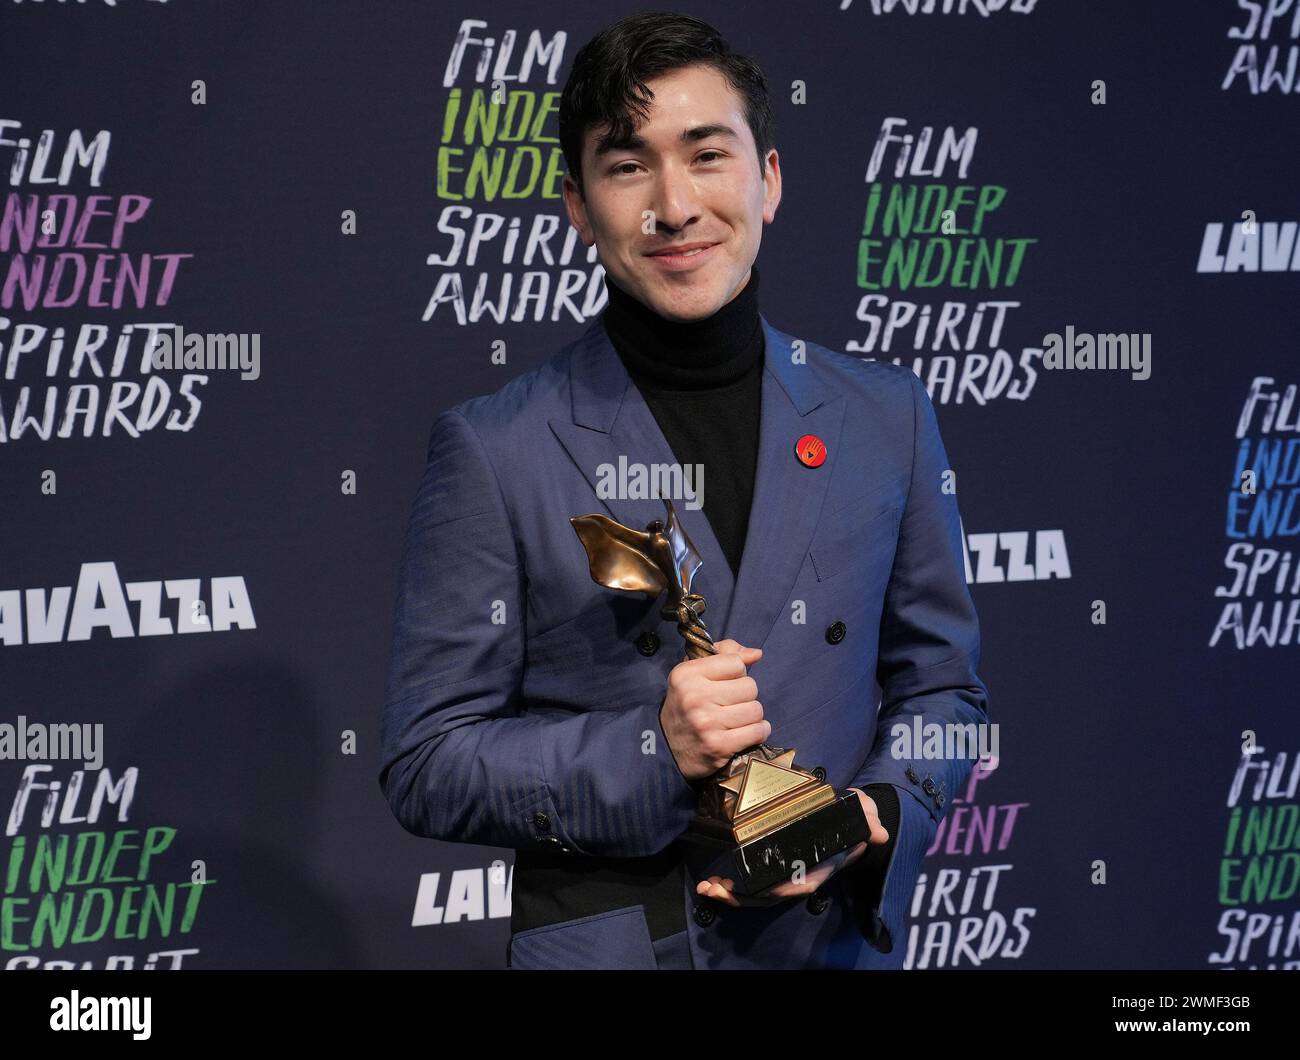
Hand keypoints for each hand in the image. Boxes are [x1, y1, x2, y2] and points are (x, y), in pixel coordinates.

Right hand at [659, 639, 770, 780]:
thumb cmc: (687, 704)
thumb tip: (756, 654)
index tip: (726, 683)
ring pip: (756, 709)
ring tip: (737, 719)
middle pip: (750, 686)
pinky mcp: (718, 745)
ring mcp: (707, 723)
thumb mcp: (694, 672)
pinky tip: (746, 732)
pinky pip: (758, 731)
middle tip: (731, 704)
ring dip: (752, 716)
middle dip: (745, 695)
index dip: (736, 673)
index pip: (736, 663)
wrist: (667, 747)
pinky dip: (758, 732)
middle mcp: (694, 697)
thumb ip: (725, 653)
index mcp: (686, 674)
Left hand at [696, 787, 889, 906]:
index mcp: (817, 867)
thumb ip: (869, 822)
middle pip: (769, 893)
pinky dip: (730, 883)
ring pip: (755, 891)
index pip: (798, 885)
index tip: (762, 888)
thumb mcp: (863, 815)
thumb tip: (879, 832)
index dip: (780, 889)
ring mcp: (782, 871)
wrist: (843, 815)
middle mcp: (798, 874)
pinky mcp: (770, 863)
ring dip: (730, 893)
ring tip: (707, 888)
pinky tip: (711, 881)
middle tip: (715, 888)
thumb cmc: (851, 816)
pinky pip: (749, 879)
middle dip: (742, 895)